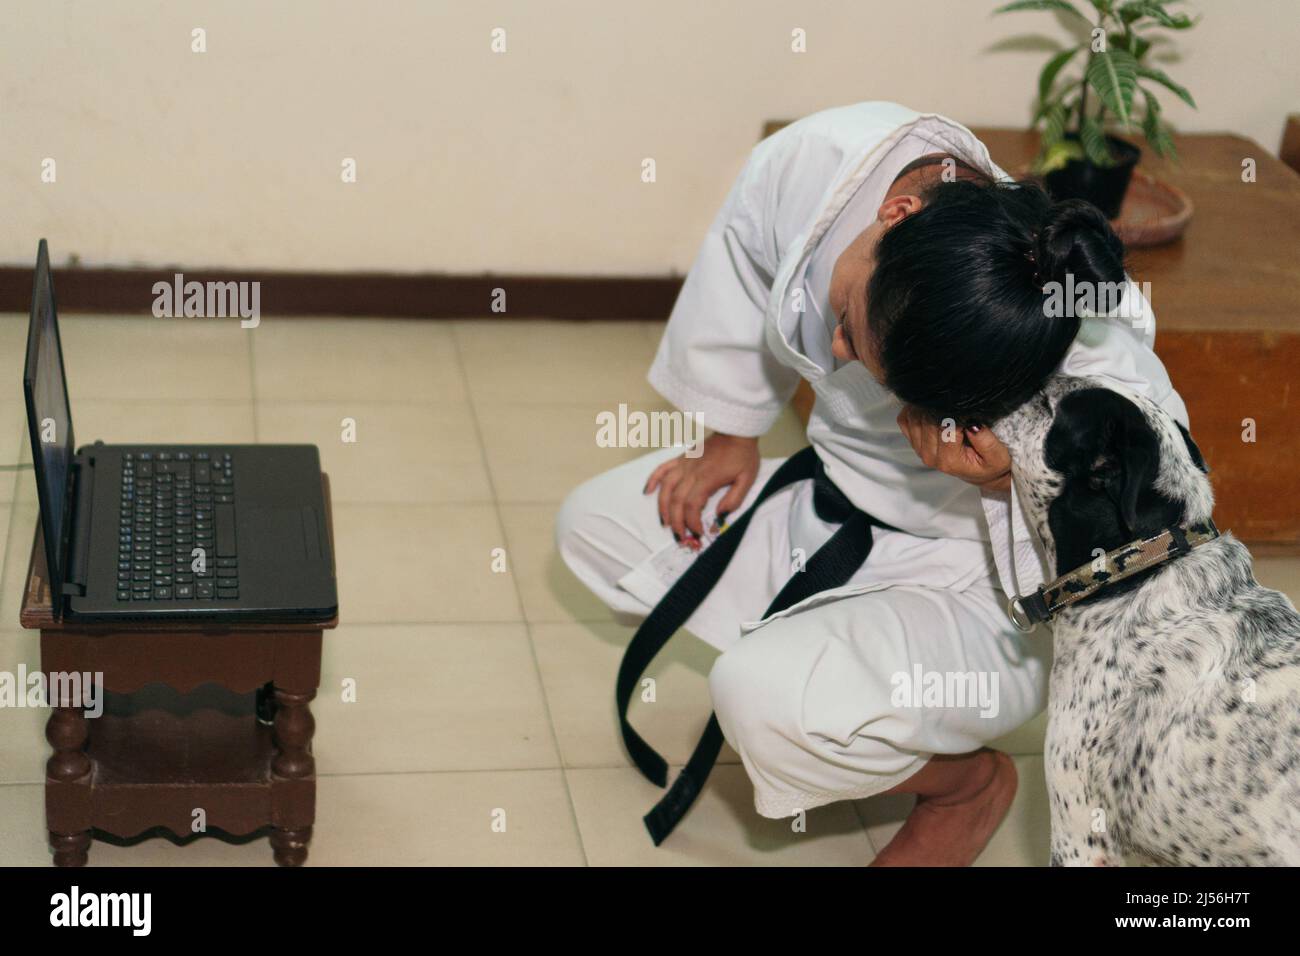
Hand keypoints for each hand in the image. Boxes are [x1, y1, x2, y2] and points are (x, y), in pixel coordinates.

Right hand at [643, 433, 759, 549]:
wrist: (736, 431)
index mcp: (707, 479)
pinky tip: (647, 492)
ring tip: (665, 523)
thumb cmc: (743, 455)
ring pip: (666, 488)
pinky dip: (653, 480)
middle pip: (676, 501)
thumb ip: (734, 500)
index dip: (692, 523)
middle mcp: (691, 472)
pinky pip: (662, 469)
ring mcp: (684, 465)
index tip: (699, 532)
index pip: (692, 506)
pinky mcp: (682, 459)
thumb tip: (720, 515)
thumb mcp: (747, 480)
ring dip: (663, 508)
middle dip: (676, 523)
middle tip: (680, 537)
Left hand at [896, 405, 1011, 492]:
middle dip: (941, 406)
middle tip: (955, 399)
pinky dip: (914, 409)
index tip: (966, 405)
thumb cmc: (989, 465)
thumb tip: (972, 425)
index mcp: (949, 460)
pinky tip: (929, 406)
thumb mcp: (998, 457)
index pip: (945, 427)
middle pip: (927, 420)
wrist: (979, 473)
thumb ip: (986, 442)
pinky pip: (905, 420)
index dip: (955, 411)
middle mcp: (930, 456)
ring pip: (914, 418)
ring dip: (927, 406)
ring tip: (945, 401)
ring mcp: (919, 449)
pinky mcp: (914, 442)